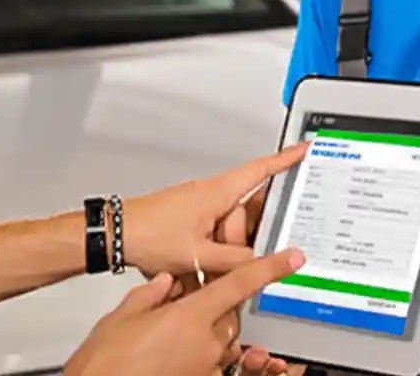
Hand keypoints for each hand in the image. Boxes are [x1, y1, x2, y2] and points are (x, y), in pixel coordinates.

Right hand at [66, 248, 305, 375]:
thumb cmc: (105, 364)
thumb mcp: (123, 316)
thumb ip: (151, 294)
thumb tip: (167, 284)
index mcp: (190, 318)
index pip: (240, 284)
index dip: (269, 269)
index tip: (292, 259)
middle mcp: (206, 345)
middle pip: (230, 316)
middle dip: (214, 308)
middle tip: (185, 308)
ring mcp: (206, 368)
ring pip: (223, 343)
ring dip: (206, 335)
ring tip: (170, 339)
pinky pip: (212, 364)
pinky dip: (200, 356)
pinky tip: (172, 356)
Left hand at [124, 143, 308, 277]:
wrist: (114, 235)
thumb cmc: (148, 235)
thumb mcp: (199, 255)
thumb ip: (236, 260)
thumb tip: (266, 260)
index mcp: (218, 193)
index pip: (261, 170)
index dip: (286, 159)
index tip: (305, 149)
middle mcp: (210, 195)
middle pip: (246, 213)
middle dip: (244, 239)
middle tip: (234, 259)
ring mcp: (199, 206)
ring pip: (228, 228)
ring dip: (224, 251)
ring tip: (206, 269)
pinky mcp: (189, 219)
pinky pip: (212, 234)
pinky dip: (211, 252)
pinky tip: (197, 269)